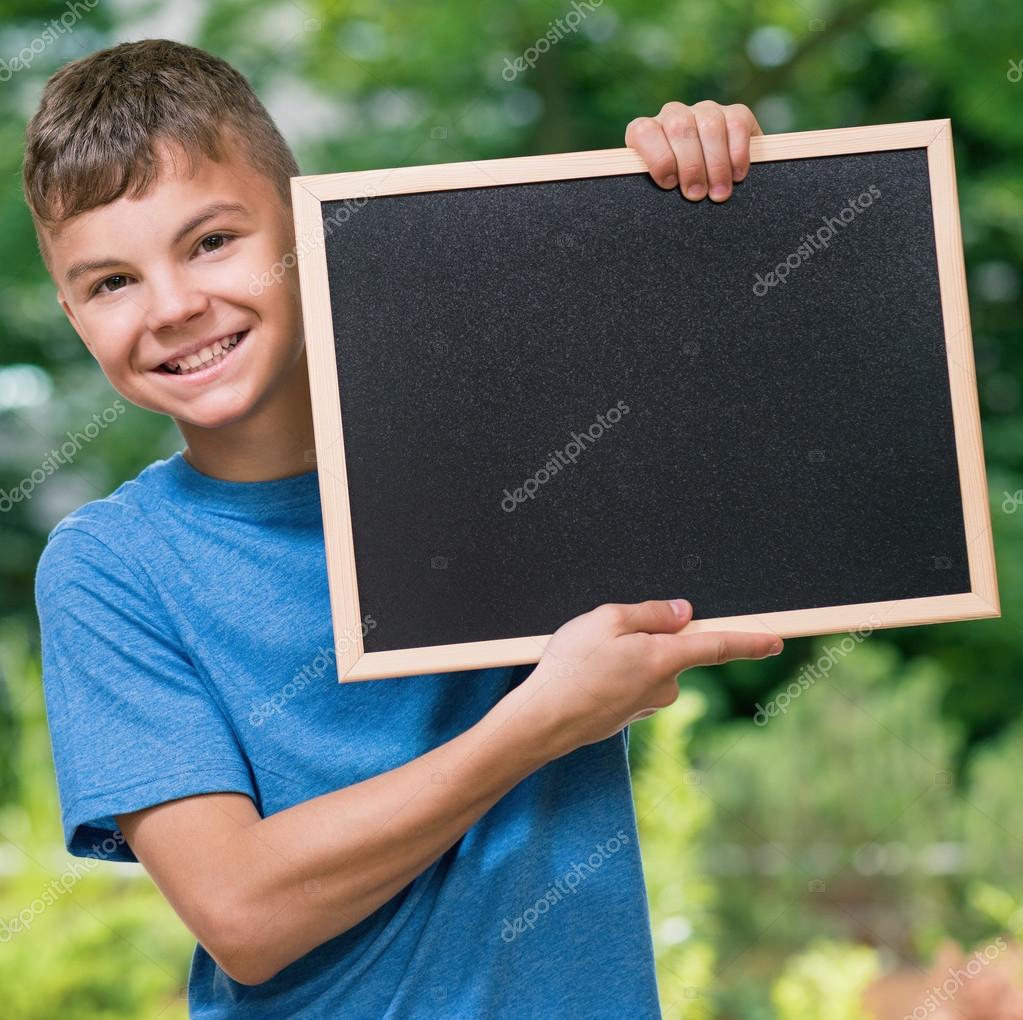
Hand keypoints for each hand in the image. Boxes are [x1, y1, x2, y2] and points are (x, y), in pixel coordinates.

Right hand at [516, 598, 781, 757]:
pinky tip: (585, 676)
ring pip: (646, 667)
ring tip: (585, 658)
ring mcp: (647, 706)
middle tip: (601, 636)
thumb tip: (683, 613)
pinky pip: (629, 683)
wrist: (543, 721)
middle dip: (644, 637)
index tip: (776, 641)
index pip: (718, 646)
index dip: (750, 641)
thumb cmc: (571, 667)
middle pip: (670, 650)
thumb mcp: (606, 619)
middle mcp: (665, 687)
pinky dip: (612, 675)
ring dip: (624, 657)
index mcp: (666, 658)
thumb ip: (650, 612)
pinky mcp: (628, 716)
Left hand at [625, 100, 763, 202]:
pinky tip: (737, 175)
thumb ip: (657, 188)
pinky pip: (737, 124)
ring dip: (716, 163)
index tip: (669, 184)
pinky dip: (738, 153)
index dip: (658, 157)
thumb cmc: (680, 192)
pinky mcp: (735, 113)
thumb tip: (662, 199)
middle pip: (680, 128)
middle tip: (696, 194)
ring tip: (719, 192)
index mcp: (647, 132)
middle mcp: (674, 115)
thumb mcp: (662, 192)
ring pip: (710, 125)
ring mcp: (705, 111)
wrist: (714, 184)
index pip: (644, 131)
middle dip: (690, 166)